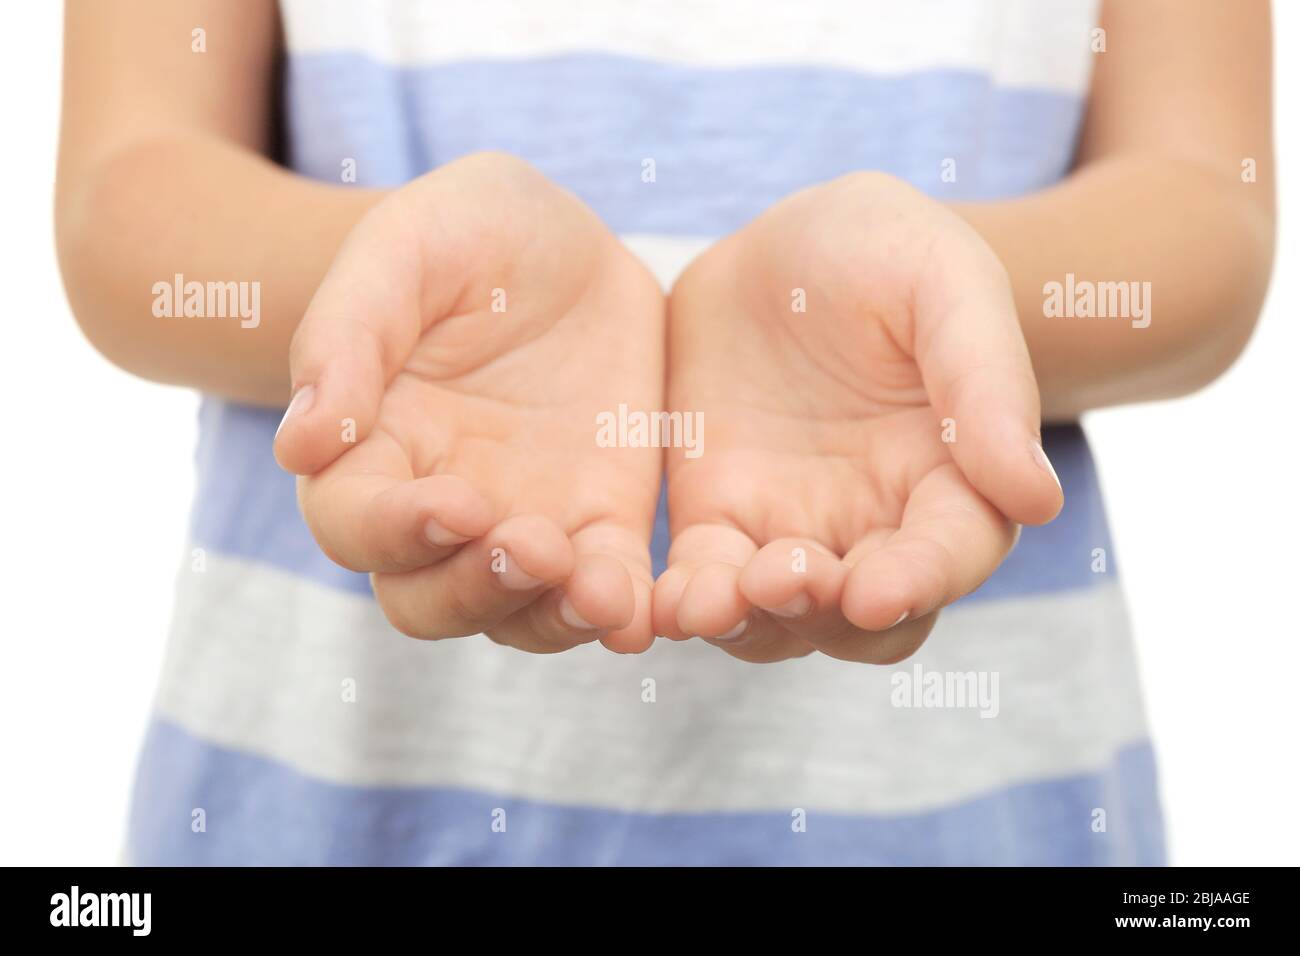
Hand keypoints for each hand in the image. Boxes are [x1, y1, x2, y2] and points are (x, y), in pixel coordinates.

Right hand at [275, 153, 663, 652]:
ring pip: (514, 615)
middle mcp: (439, 504)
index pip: (354, 523)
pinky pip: (605, 590)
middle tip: (536, 548)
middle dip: (475, 590)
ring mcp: (522, 522)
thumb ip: (348, 335)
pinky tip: (642, 610)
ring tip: (599, 593)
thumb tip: (300, 445)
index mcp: (370, 446)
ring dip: (549, 618)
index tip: (458, 504)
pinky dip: (619, 613)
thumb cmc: (465, 233)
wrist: (565, 244)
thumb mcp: (407, 247)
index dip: (396, 530)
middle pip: (427, 598)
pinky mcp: (601, 523)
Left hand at [654, 172, 1062, 662]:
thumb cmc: (887, 252)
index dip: (922, 580)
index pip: (952, 551)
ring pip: (783, 622)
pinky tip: (662, 603)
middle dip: (827, 618)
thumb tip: (1035, 499)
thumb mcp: (944, 282)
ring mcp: (794, 531)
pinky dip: (688, 607)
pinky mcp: (719, 522)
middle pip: (866, 618)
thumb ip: (986, 383)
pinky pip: (706, 585)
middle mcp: (879, 525)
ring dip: (752, 626)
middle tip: (781, 579)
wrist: (785, 246)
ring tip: (710, 603)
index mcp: (953, 476)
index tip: (879, 592)